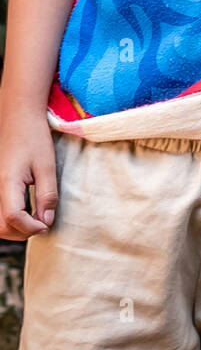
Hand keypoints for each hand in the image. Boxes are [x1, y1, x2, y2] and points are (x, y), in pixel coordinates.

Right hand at [0, 111, 57, 240]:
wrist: (18, 117)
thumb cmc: (34, 137)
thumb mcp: (47, 166)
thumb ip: (47, 195)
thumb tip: (46, 221)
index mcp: (7, 183)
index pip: (13, 218)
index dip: (30, 227)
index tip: (46, 225)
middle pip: (1, 226)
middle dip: (22, 232)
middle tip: (42, 224)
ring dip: (14, 229)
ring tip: (35, 220)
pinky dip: (9, 220)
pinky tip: (25, 214)